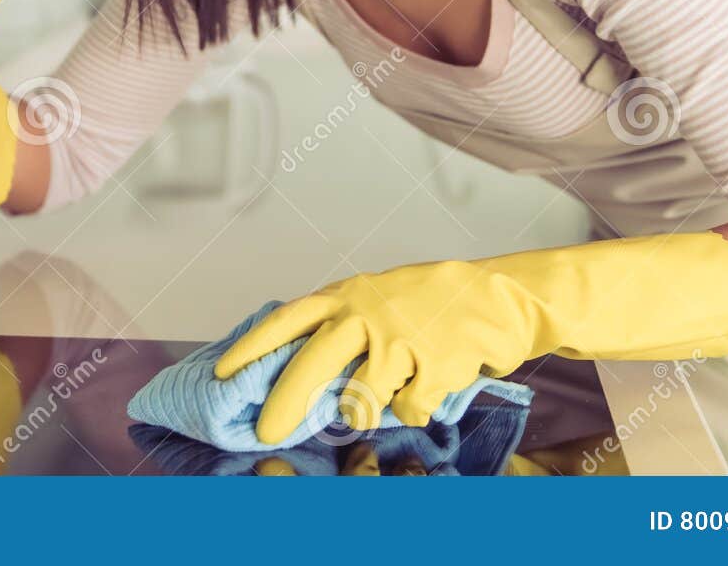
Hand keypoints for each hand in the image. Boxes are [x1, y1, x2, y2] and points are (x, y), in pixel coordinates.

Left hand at [213, 232, 727, 444]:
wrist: (504, 297)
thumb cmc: (436, 300)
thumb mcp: (380, 298)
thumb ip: (342, 324)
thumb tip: (294, 363)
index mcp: (349, 294)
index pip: (289, 318)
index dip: (253, 347)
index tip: (222, 374)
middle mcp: (367, 312)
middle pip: (313, 361)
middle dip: (285, 402)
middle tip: (264, 434)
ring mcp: (401, 338)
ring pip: (362, 394)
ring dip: (369, 407)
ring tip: (387, 396)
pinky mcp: (432, 364)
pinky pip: (407, 407)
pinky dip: (415, 407)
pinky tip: (431, 387)